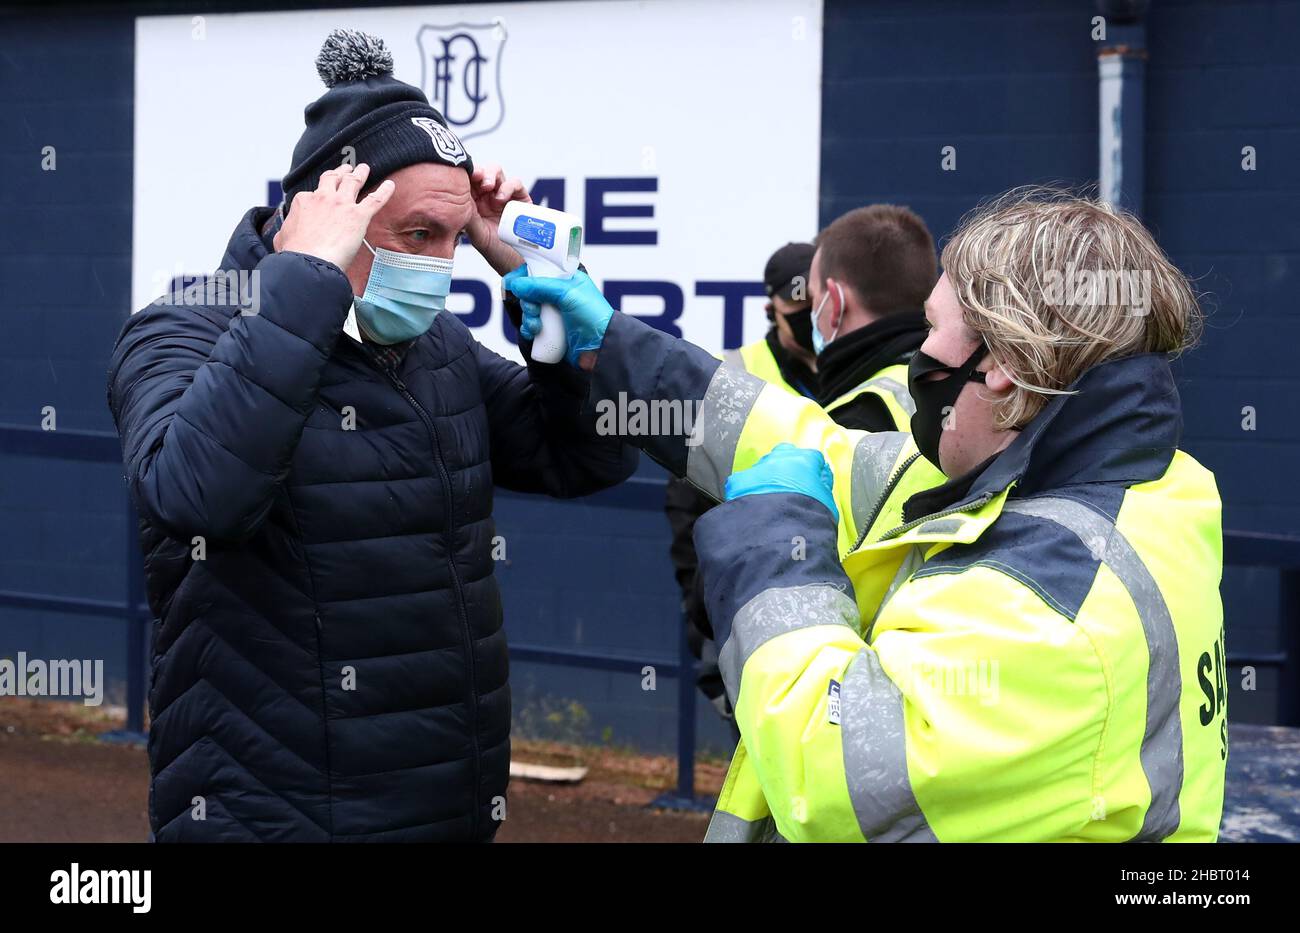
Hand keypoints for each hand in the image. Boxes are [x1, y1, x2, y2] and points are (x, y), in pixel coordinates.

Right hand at [273, 162, 393, 269]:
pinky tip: (390, 185)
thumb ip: (285, 232)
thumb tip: (284, 236)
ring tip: (364, 168)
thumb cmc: (295, 254)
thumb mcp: (282, 238)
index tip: (322, 199)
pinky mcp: (359, 215)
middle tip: (346, 169)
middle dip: (341, 172)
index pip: (312, 195)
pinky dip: (385, 191)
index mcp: (304, 202)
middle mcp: (323, 198)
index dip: (318, 196)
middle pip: (333, 178)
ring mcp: (342, 204)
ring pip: (353, 182)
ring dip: (359, 173)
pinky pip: (375, 199)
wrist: (309, 262)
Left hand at [466, 162, 530, 275]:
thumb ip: (468, 216)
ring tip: (489, 188)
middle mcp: (488, 197)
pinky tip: (501, 198)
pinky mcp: (521, 199)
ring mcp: (504, 196)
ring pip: (496, 172)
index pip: (467, 181)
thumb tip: (456, 196)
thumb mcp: (477, 235)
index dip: (464, 175)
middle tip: (477, 179)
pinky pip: (515, 183)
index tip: (460, 176)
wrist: (519, 262)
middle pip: (481, 172)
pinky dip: (508, 186)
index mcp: (473, 203)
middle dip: (479, 172)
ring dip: (491, 175)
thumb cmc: (496, 252)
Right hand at [503, 266, 613, 369]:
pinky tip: (535, 333)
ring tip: (538, 326)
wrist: (600, 347)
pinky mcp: (550, 330)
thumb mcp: (568, 294)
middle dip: (527, 301)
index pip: (538, 269)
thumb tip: (516, 284)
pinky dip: (529, 329)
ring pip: (527, 309)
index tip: (512, 283)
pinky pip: (530, 326)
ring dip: (527, 317)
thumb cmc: (593, 316)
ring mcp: (553, 312)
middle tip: (535, 310)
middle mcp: (557, 294)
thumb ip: (541, 286)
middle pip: (528, 291)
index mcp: (565, 279)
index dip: (523, 275)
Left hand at [724, 443, 838, 521]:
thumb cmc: (809, 518)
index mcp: (805, 461)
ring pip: (762, 466)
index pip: (812, 458)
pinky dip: (747, 490)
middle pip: (784, 454)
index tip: (813, 481)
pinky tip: (752, 504)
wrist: (780, 532)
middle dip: (788, 466)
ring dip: (767, 477)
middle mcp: (779, 458)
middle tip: (790, 486)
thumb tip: (821, 479)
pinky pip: (743, 482)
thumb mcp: (828, 503)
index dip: (813, 470)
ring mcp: (757, 468)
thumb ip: (824, 486)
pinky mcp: (739, 481)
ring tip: (770, 498)